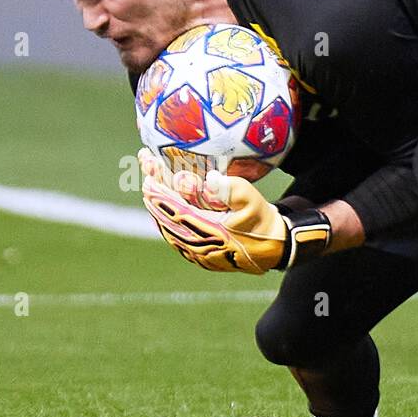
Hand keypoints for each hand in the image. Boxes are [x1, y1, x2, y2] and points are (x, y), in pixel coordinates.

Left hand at [137, 149, 330, 273]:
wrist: (271, 249)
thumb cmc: (262, 222)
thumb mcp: (254, 202)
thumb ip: (233, 190)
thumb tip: (211, 180)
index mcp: (210, 233)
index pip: (178, 210)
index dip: (162, 192)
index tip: (150, 174)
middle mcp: (196, 245)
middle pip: (166, 215)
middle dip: (154, 189)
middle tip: (146, 165)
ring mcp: (193, 251)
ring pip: (166, 223)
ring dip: (156, 200)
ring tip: (149, 176)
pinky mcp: (194, 252)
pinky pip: (172, 230)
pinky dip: (163, 212)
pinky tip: (158, 198)